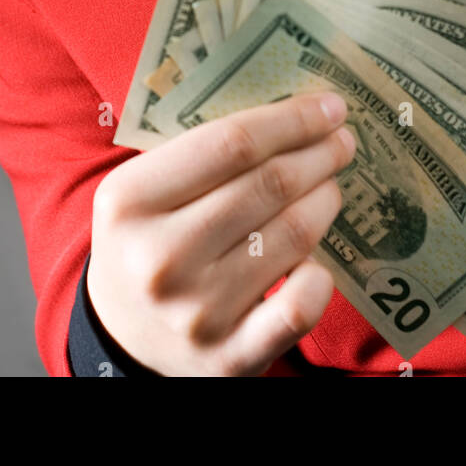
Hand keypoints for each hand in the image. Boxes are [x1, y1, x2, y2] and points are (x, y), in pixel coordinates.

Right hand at [86, 91, 353, 375]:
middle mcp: (160, 257)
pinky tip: (319, 257)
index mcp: (130, 200)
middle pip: (269, 185)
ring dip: (325, 200)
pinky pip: (299, 308)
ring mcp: (196, 312)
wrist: (123, 339)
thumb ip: (202, 153)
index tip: (329, 107)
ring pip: (292, 235)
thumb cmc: (146, 243)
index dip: (292, 120)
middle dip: (319, 154)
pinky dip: (320, 276)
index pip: (232, 143)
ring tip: (330, 185)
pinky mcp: (229, 358)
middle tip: (342, 141)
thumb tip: (294, 114)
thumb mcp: (145, 191)